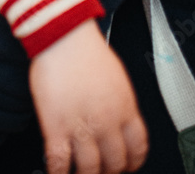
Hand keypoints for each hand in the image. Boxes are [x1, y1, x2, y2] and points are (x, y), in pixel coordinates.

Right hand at [29, 19, 147, 173]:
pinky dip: (59, 172)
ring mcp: (81, 125)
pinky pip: (60, 162)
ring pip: (90, 169)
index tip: (126, 164)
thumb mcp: (117, 77)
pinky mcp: (56, 126)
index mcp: (125, 108)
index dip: (132, 162)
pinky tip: (58, 171)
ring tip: (79, 172)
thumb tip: (119, 120)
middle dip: (108, 171)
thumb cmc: (86, 49)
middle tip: (100, 168)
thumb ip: (121, 103)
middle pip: (115, 163)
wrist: (63, 34)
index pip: (138, 148)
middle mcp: (107, 121)